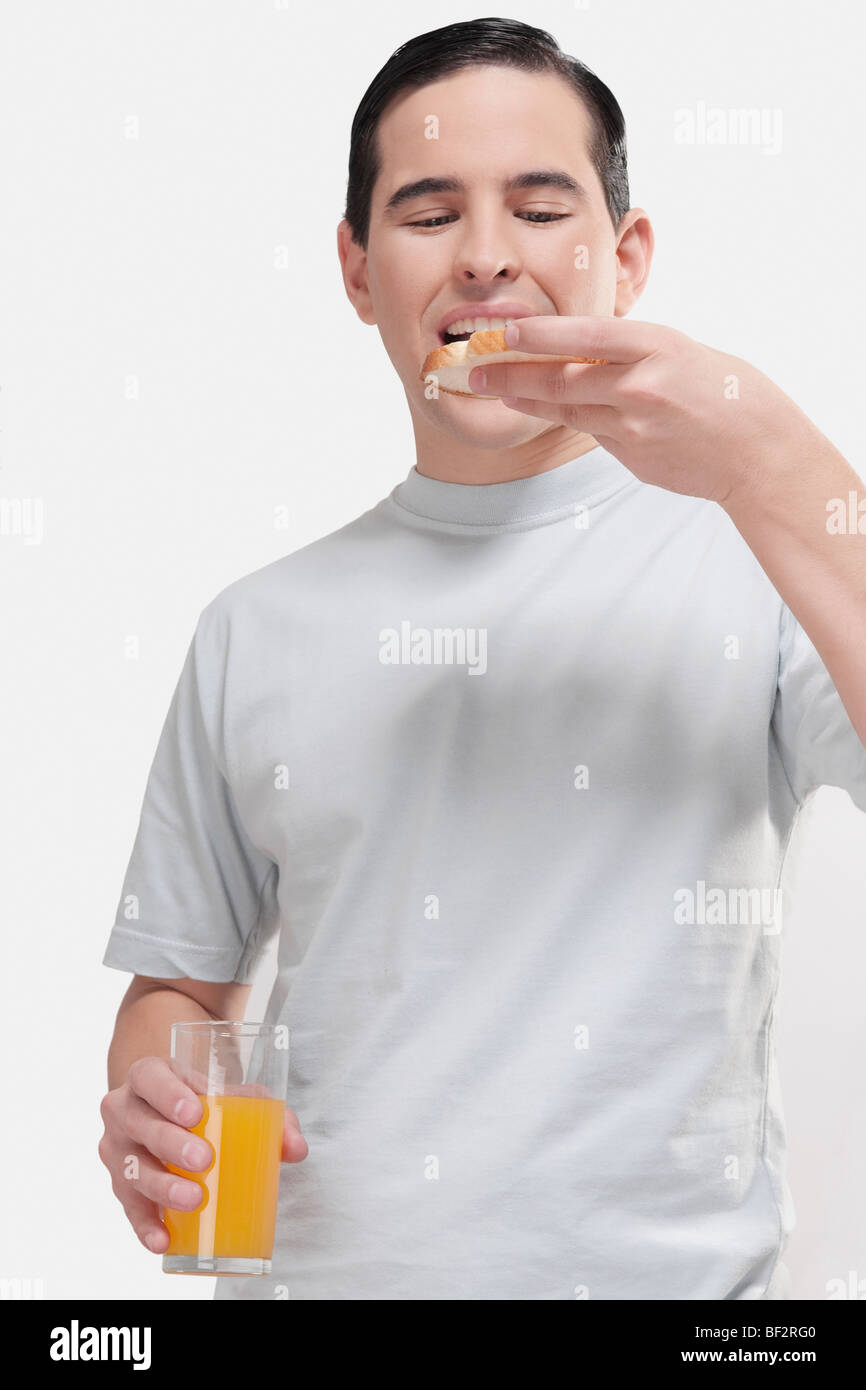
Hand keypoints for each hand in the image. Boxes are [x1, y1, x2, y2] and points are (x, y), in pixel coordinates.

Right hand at [98, 1056, 308, 1254]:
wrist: (161, 1113)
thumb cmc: (201, 1100)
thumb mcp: (231, 1095)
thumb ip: (266, 1113)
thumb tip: (296, 1148)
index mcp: (149, 1076)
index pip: (149, 1078)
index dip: (167, 1094)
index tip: (195, 1114)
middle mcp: (124, 1110)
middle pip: (141, 1125)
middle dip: (171, 1143)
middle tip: (204, 1160)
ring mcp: (117, 1148)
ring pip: (131, 1168)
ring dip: (162, 1187)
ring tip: (194, 1200)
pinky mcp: (119, 1184)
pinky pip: (129, 1207)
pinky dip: (145, 1225)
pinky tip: (163, 1240)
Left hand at [469, 316, 813, 508]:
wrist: (757, 450)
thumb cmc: (724, 390)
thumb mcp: (679, 350)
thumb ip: (629, 350)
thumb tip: (580, 349)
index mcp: (656, 346)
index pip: (583, 337)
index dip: (538, 336)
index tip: (504, 332)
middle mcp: (640, 386)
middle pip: (561, 379)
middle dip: (512, 374)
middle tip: (476, 369)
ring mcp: (634, 427)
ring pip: (567, 410)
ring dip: (527, 399)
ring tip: (495, 389)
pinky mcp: (631, 457)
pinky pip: (592, 433)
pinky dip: (571, 419)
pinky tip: (548, 410)